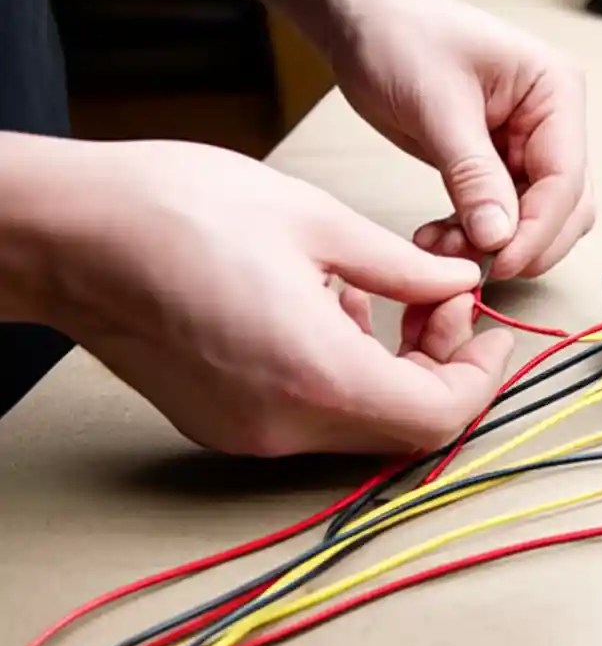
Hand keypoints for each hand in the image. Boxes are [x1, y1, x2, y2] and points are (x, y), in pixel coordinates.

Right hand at [14, 136, 512, 455]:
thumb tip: (461, 283)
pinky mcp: (224, 423)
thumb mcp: (318, 222)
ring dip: (393, 365)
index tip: (490, 329)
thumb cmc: (177, 212)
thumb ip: (406, 267)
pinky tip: (327, 306)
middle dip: (441, 365)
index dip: (480, 376)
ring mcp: (249, 433)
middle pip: (404, 428)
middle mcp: (284, 425)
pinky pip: (314, 414)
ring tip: (376, 289)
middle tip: (441, 299)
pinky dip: (345, 371)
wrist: (68, 233)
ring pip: (360, 422)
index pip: (438, 417)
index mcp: (317, 376)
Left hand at [324, 0, 593, 279]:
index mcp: (554, 92)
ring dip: (494, 244)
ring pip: (534, 219)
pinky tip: (440, 238)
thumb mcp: (438, 106)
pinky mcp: (494, 165)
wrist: (362, 21)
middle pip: (565, 207)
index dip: (538, 229)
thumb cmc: (400, 34)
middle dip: (522, 242)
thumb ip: (473, 175)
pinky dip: (473, 236)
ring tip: (444, 247)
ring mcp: (524, 145)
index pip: (566, 178)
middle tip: (476, 264)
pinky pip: (498, 216)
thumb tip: (500, 235)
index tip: (501, 260)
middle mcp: (550, 121)